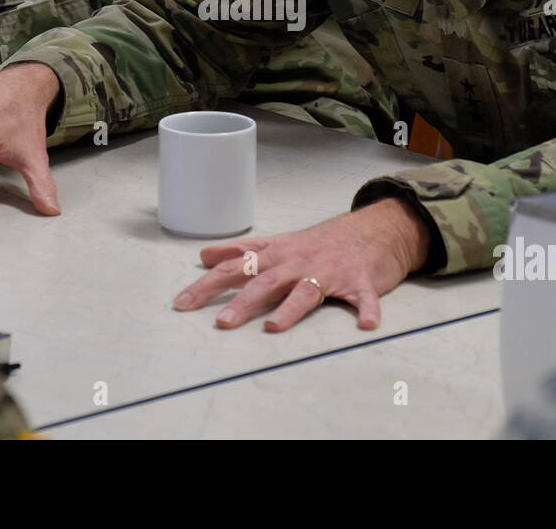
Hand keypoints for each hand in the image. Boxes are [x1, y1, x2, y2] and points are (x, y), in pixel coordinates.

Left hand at [171, 197, 430, 331]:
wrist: (374, 229)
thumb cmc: (321, 241)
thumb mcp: (279, 243)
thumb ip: (242, 251)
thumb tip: (204, 255)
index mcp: (277, 256)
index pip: (235, 269)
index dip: (207, 286)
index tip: (181, 304)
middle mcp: (299, 263)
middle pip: (266, 282)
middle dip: (243, 302)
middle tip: (222, 323)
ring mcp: (330, 273)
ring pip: (306, 291)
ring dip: (290, 310)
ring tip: (272, 327)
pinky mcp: (361, 282)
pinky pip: (364, 299)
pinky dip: (367, 310)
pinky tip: (367, 325)